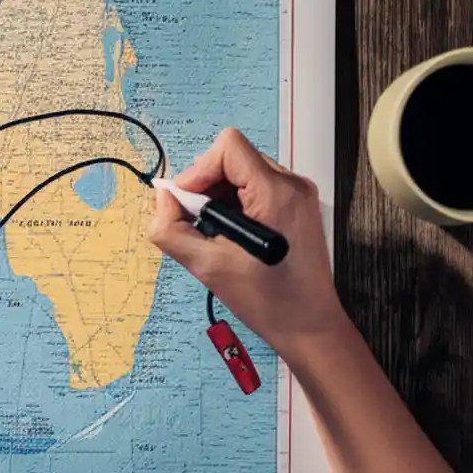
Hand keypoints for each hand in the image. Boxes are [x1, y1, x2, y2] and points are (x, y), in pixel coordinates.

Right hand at [147, 128, 347, 362]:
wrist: (310, 326)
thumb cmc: (267, 301)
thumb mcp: (207, 267)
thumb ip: (171, 229)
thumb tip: (162, 199)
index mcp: (275, 192)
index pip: (228, 147)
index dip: (199, 170)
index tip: (188, 203)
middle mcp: (292, 184)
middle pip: (234, 158)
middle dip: (207, 186)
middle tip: (198, 223)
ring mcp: (299, 194)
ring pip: (243, 172)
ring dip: (220, 196)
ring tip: (217, 234)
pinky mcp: (298, 206)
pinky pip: (257, 187)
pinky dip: (236, 204)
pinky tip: (233, 236)